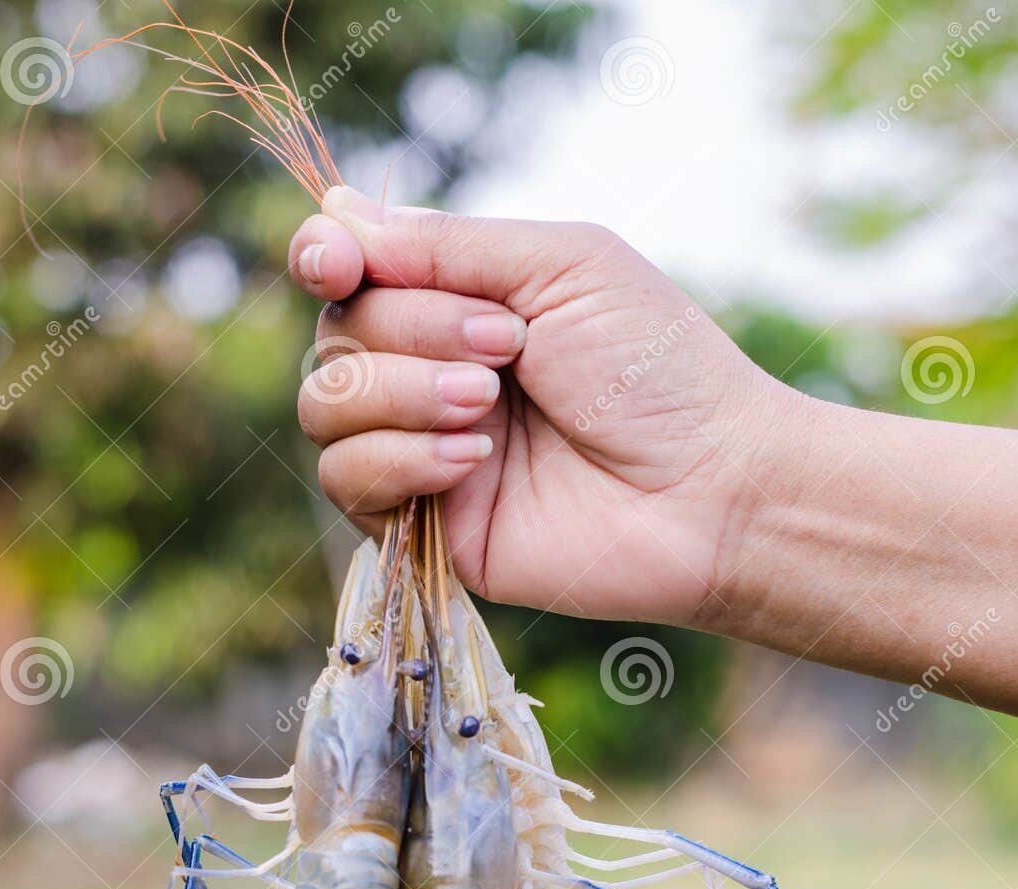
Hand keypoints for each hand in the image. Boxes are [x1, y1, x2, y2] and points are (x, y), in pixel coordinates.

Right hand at [290, 188, 790, 625]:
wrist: (709, 488)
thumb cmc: (657, 370)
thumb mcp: (562, 266)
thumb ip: (449, 244)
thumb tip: (337, 214)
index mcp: (461, 305)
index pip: (347, 275)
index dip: (324, 260)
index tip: (335, 262)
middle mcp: (429, 375)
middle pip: (335, 336)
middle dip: (409, 328)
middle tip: (506, 346)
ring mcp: (423, 453)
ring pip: (324, 411)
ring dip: (398, 394)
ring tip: (487, 403)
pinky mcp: (428, 530)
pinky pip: (349, 484)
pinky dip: (399, 459)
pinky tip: (472, 459)